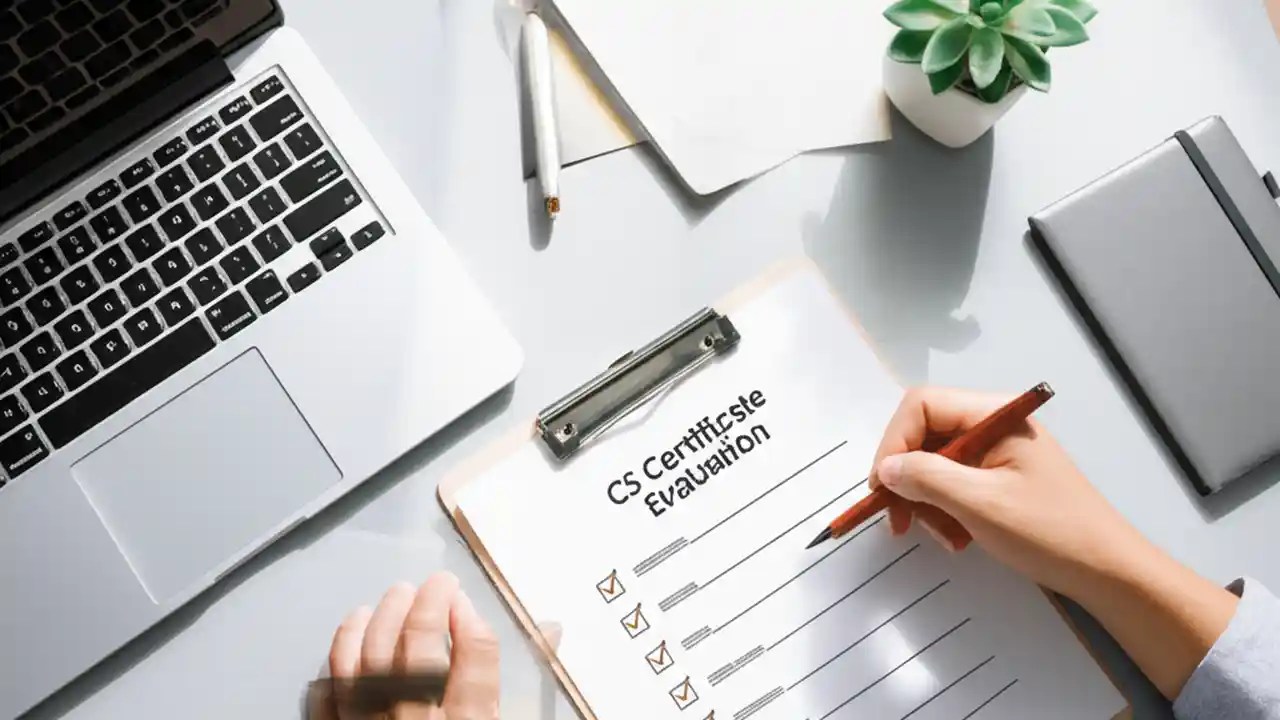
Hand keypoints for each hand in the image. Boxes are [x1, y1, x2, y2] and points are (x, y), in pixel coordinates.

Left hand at [323, 572, 499, 719]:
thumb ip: (488, 676)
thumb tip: (484, 616)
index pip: (472, 655)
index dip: (464, 615)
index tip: (456, 592)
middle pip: (414, 652)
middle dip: (422, 607)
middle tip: (428, 586)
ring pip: (363, 665)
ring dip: (375, 622)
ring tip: (391, 598)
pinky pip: (327, 695)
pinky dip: (337, 659)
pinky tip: (351, 634)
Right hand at [867, 387, 1151, 600]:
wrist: (1107, 570)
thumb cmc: (1051, 531)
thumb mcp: (981, 503)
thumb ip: (927, 478)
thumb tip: (886, 469)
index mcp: (994, 415)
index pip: (922, 405)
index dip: (894, 442)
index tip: (883, 487)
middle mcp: (993, 425)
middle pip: (925, 434)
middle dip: (906, 477)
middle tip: (897, 520)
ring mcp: (998, 452)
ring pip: (935, 463)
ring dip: (925, 500)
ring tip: (937, 535)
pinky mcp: (1000, 480)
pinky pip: (954, 484)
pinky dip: (944, 510)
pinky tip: (956, 538)